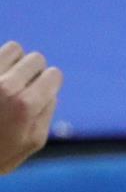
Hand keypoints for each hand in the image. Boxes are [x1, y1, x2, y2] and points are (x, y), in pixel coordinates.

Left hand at [0, 42, 61, 174]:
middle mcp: (5, 86)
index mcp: (25, 105)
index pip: (54, 75)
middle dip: (32, 72)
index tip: (39, 95)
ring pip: (12, 49)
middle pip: (35, 58)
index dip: (49, 85)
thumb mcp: (30, 142)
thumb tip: (50, 92)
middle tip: (21, 88)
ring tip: (4, 80)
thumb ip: (45, 114)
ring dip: (12, 61)